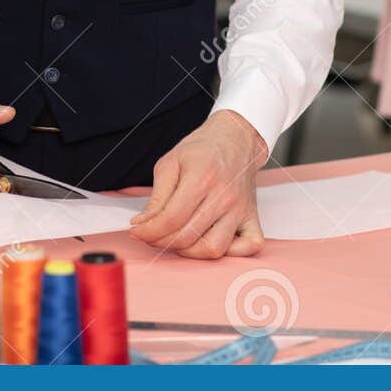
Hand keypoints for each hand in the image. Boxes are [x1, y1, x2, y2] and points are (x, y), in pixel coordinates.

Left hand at [129, 110, 268, 259]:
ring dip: (191, 252)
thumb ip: (157, 196)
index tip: (137, 232)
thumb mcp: (170, 162)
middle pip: (188, 236)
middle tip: (152, 235)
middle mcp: (224, 196)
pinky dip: (232, 253)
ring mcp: (240, 209)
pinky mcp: (253, 217)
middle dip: (162, 242)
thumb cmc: (202, 149)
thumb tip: (142, 224)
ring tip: (178, 239)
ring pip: (215, 248)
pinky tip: (211, 242)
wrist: (235, 137)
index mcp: (201, 178)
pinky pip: (250, 246)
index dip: (149, 232)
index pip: (171, 219)